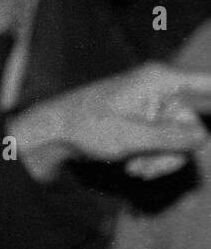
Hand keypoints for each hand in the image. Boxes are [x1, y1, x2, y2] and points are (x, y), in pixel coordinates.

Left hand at [7, 64, 210, 181]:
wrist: (53, 133)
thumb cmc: (85, 127)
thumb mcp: (130, 136)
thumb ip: (171, 137)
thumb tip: (203, 137)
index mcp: (161, 80)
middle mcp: (164, 89)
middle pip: (196, 127)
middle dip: (174, 153)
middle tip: (145, 169)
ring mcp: (156, 105)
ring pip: (182, 142)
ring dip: (161, 160)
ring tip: (134, 167)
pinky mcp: (150, 121)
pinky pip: (168, 144)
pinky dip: (154, 158)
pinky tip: (132, 165)